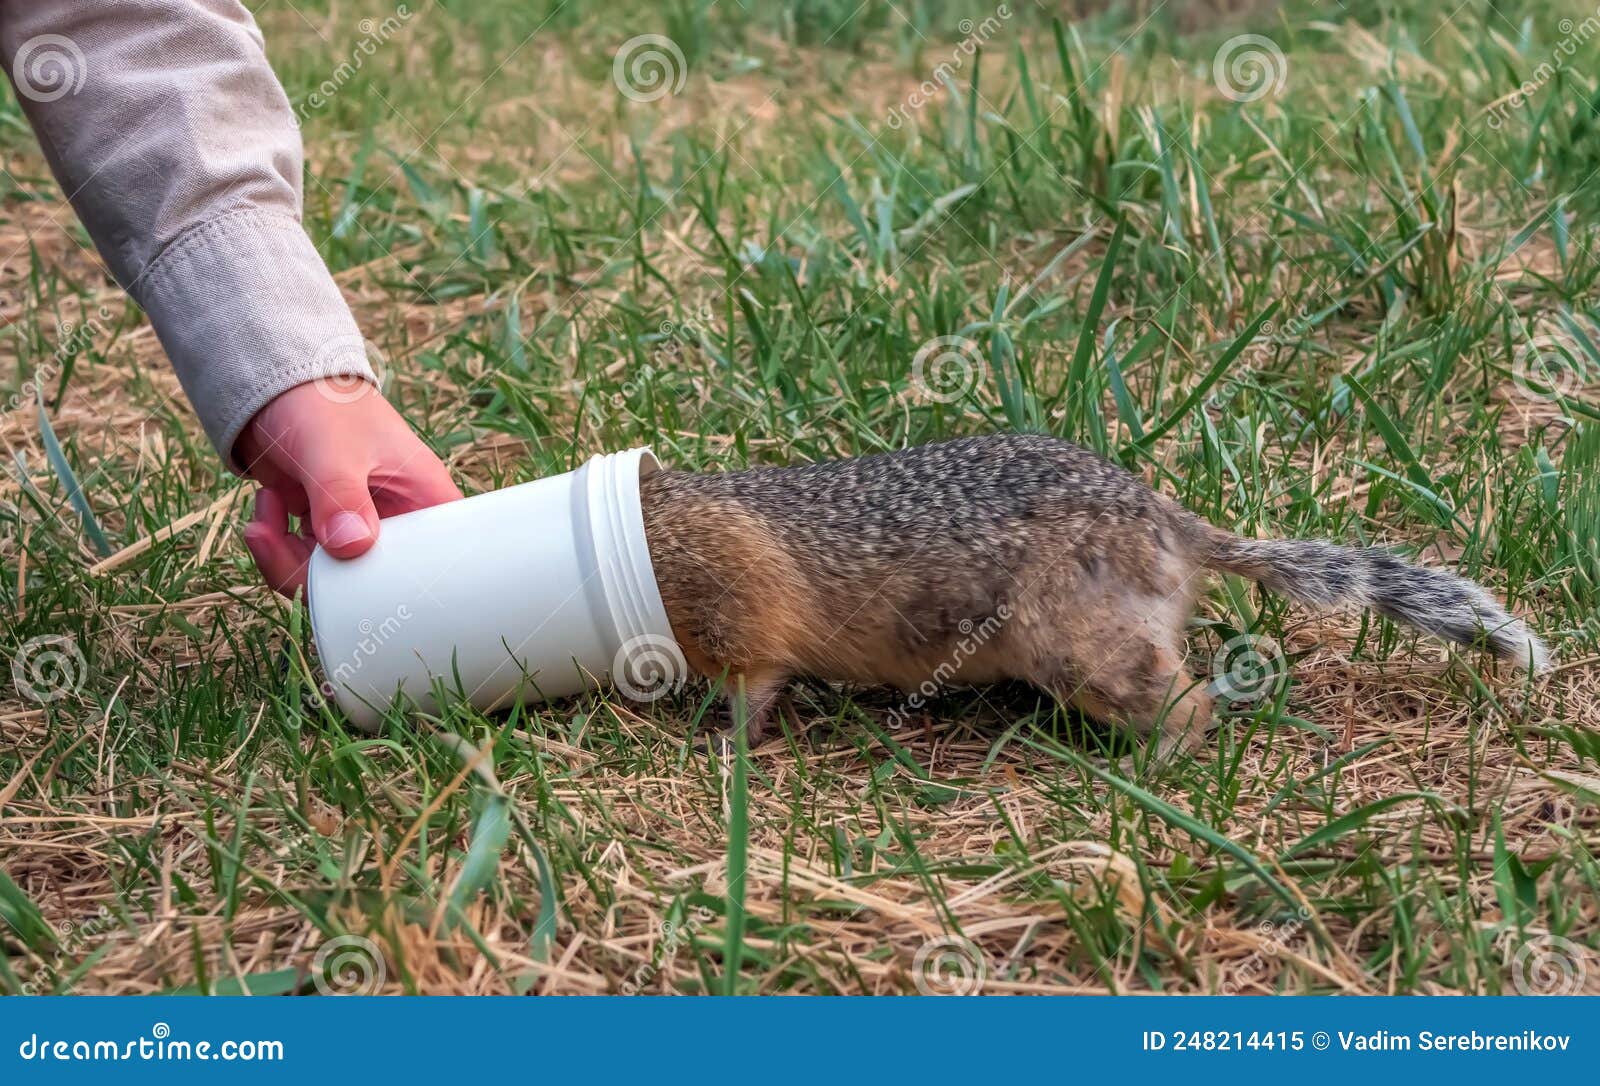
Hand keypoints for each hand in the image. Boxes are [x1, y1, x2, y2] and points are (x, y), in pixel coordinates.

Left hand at [237, 379, 461, 596]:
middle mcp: (399, 520)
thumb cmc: (322, 403)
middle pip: (375, 584)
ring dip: (288, 559)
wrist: (275, 381)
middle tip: (277, 545)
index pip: (437, 563)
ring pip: (335, 579)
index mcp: (425, 501)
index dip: (403, 588)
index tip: (352, 584)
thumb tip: (350, 547)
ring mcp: (361, 526)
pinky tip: (266, 509)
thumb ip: (341, 496)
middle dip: (321, 576)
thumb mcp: (333, 449)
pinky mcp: (327, 527)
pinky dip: (279, 546)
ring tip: (264, 517)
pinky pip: (308, 562)